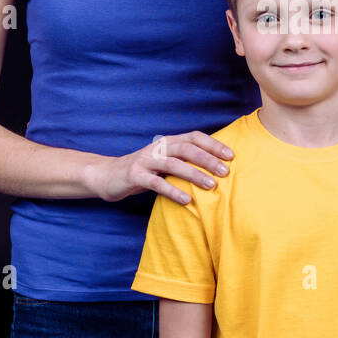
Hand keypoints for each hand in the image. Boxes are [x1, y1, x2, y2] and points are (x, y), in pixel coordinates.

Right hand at [84, 131, 232, 203]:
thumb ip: (182, 161)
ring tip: (212, 186)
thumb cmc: (143, 171)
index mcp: (166, 142)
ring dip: (195, 174)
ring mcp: (145, 161)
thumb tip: (214, 167)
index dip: (213, 144)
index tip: (231, 155)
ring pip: (174, 164)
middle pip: (187, 149)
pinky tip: (187, 200)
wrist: (106, 175)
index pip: (194, 137)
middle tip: (226, 172)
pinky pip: (157, 183)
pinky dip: (173, 191)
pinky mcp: (135, 176)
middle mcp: (157, 148)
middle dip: (208, 159)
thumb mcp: (162, 162)